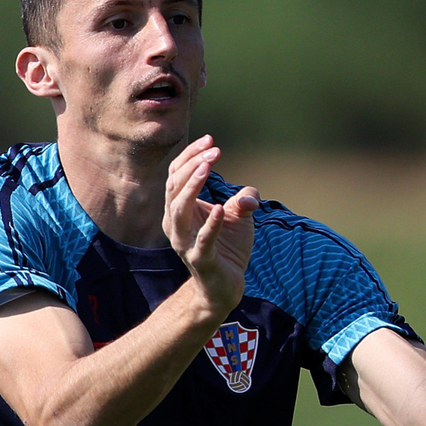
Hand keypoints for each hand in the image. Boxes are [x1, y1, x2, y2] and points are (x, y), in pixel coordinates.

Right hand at [163, 135, 259, 316]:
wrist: (225, 285)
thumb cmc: (227, 247)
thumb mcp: (239, 217)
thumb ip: (244, 199)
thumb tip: (251, 195)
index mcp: (180, 209)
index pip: (178, 175)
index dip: (192, 155)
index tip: (211, 139)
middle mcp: (176, 223)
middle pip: (175, 187)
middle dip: (193, 165)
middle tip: (213, 150)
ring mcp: (185, 242)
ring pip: (179, 210)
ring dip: (192, 187)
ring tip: (207, 167)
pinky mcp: (200, 259)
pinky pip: (202, 240)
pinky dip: (210, 224)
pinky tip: (220, 208)